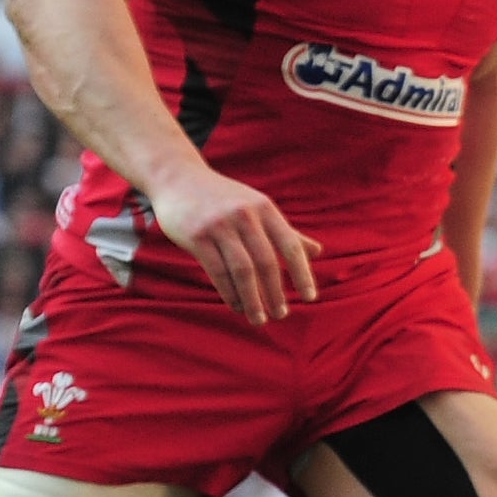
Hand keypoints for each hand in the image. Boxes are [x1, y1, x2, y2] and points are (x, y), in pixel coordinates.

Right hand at [148, 162, 321, 322]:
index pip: (291, 246)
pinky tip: (237, 306)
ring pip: (242, 270)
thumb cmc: (225, 198)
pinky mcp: (197, 236)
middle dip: (276, 293)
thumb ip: (286, 232)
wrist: (178, 178)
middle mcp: (245, 216)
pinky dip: (229, 293)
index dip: (303, 274)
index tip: (311, 298)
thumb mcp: (258, 208)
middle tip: (282, 315)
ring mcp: (220, 226)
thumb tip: (318, 252)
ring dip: (253, 299)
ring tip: (260, 319)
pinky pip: (217, 271)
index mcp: (266, 209)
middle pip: (267, 262)